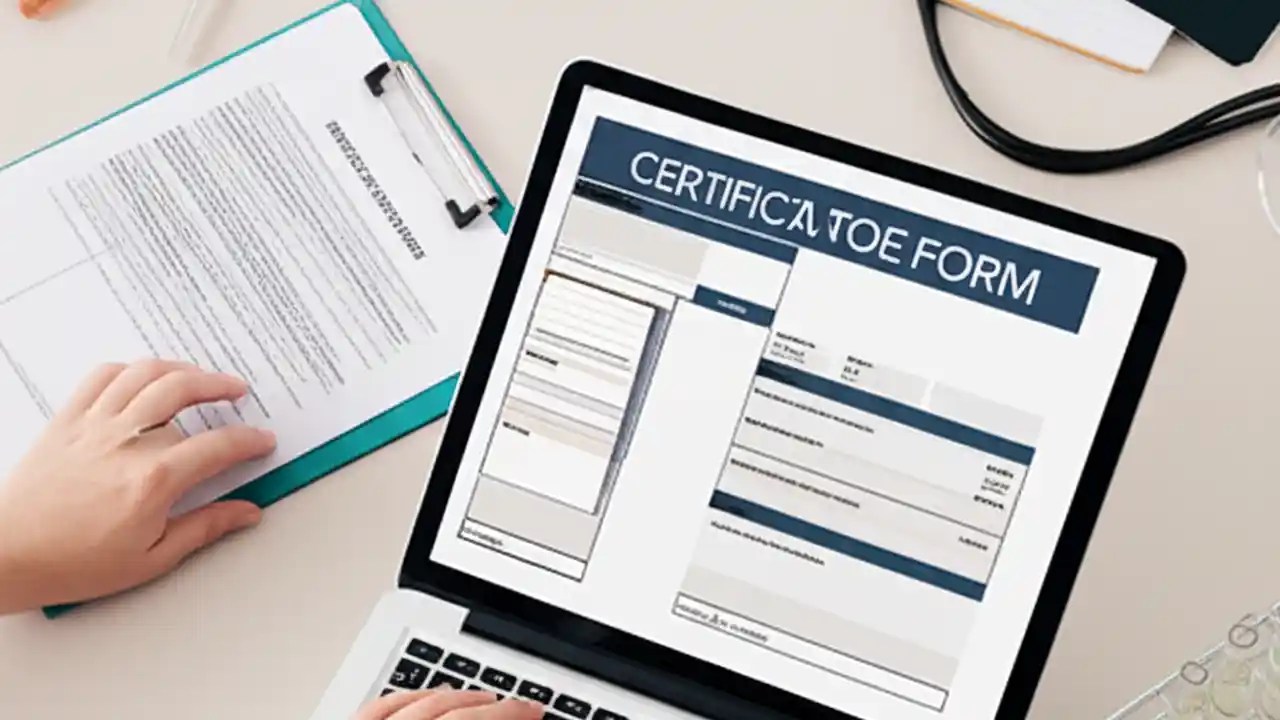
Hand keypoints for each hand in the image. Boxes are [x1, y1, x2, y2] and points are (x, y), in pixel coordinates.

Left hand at [0, 359, 276, 613]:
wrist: (7, 556)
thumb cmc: (72, 564)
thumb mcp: (151, 559)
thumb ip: (204, 528)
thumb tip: (245, 513)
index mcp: (153, 480)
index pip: (217, 446)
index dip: (248, 440)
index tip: (261, 441)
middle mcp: (125, 443)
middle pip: (183, 391)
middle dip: (220, 387)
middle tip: (237, 393)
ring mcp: (94, 426)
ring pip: (146, 374)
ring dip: (182, 368)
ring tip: (201, 376)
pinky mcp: (67, 420)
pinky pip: (102, 376)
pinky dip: (129, 369)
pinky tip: (144, 377)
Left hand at [356, 690, 542, 719]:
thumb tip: (507, 719)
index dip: (512, 713)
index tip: (534, 711)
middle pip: (453, 709)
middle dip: (494, 705)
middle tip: (520, 706)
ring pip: (420, 702)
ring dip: (458, 696)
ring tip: (484, 698)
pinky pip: (382, 706)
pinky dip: (410, 696)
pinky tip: (427, 695)